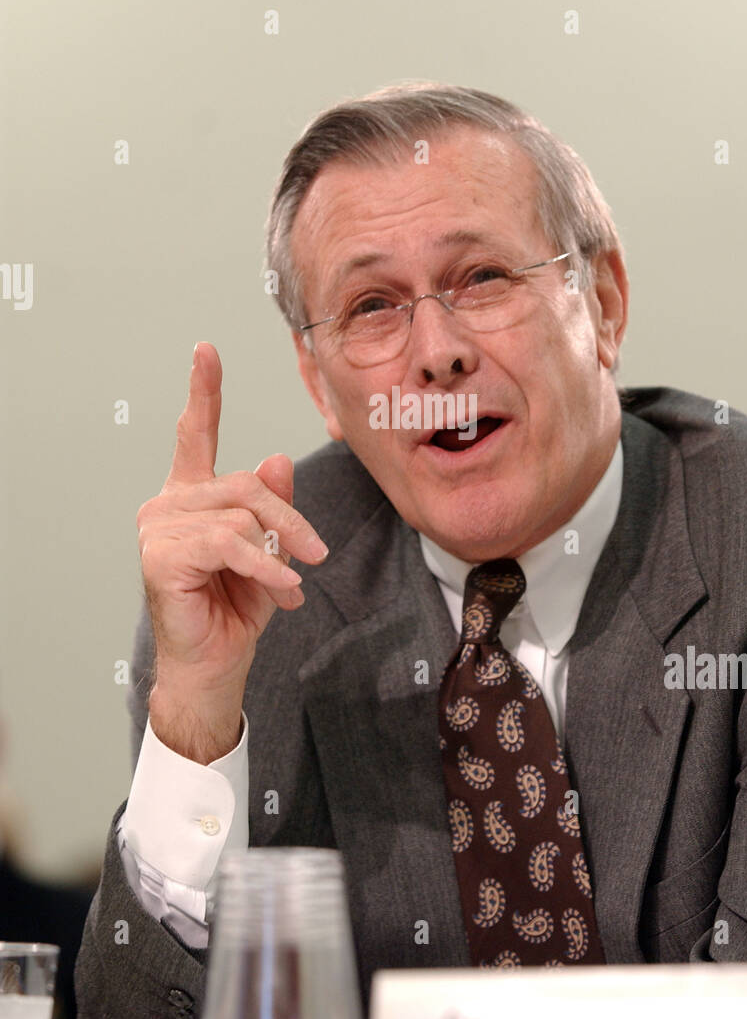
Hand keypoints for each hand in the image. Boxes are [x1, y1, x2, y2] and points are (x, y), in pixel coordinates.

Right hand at [137, 342, 327, 761]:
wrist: (213, 666)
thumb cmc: (234, 610)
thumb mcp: (269, 551)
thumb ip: (272, 506)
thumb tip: (277, 459)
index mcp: (191, 495)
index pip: (197, 433)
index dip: (204, 391)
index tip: (206, 351)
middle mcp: (168, 503)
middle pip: (244, 485)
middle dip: (289, 520)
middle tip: (317, 555)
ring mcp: (158, 527)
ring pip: (242, 515)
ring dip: (280, 550)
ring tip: (293, 583)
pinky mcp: (160, 555)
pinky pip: (230, 544)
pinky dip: (265, 568)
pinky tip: (283, 592)